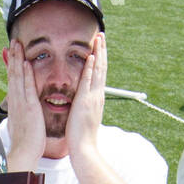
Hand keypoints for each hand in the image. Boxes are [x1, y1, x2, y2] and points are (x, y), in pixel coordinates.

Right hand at [4, 40, 46, 169]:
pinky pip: (27, 88)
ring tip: (17, 45)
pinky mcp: (29, 107)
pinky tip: (26, 64)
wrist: (24, 152)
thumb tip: (22, 108)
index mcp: (16, 103)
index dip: (12, 64)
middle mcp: (16, 101)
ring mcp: (21, 103)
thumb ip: (23, 111)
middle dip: (13, 57)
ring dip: (17, 60)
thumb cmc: (26, 140)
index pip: (13, 79)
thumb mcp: (23, 121)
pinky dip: (26, 75)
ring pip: (18, 77)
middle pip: (13, 74)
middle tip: (13, 41)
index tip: (12, 52)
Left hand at [65, 32, 105, 159]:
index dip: (100, 59)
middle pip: (101, 68)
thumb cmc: (81, 135)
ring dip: (99, 53)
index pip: (99, 74)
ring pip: (98, 71)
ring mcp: (93, 97)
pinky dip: (91, 69)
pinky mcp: (85, 101)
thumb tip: (84, 102)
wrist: (84, 148)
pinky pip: (88, 81)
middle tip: (101, 35)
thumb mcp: (84, 116)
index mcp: (96, 98)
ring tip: (99, 39)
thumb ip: (85, 106)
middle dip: (102, 50)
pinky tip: (91, 57)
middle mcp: (97, 95)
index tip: (99, 47)